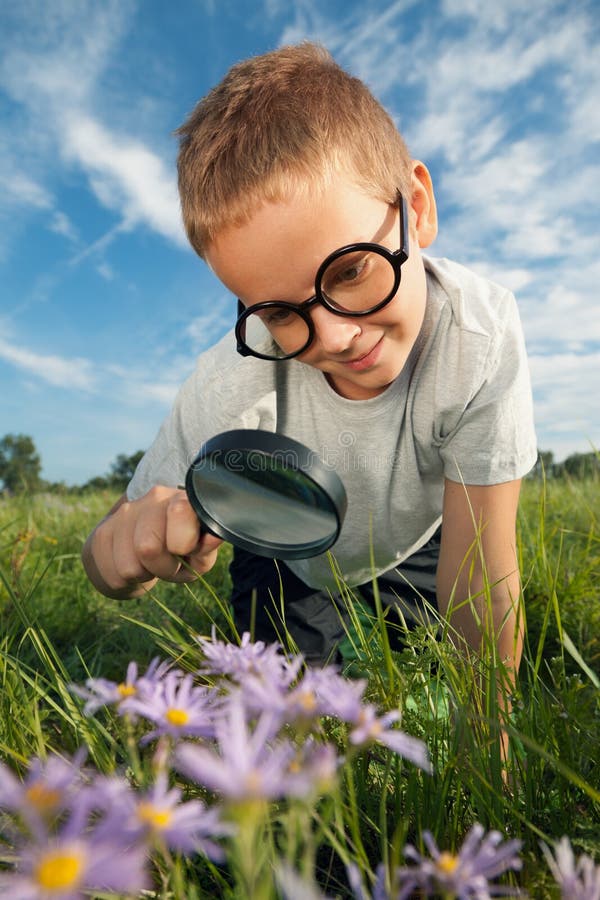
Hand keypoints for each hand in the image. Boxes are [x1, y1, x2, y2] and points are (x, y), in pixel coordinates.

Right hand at [82, 486, 222, 597]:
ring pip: (130, 567)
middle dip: (163, 568)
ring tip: (150, 564)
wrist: (142, 546)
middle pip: (148, 547)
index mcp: (180, 499)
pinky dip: (126, 581)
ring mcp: (123, 515)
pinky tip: (132, 564)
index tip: (184, 549)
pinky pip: (114, 575)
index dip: (183, 541)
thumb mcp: (198, 553)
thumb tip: (215, 537)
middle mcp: (150, 499)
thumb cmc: (178, 552)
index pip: (180, 511)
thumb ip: (206, 547)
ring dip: (144, 575)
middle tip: (168, 564)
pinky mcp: (102, 534)